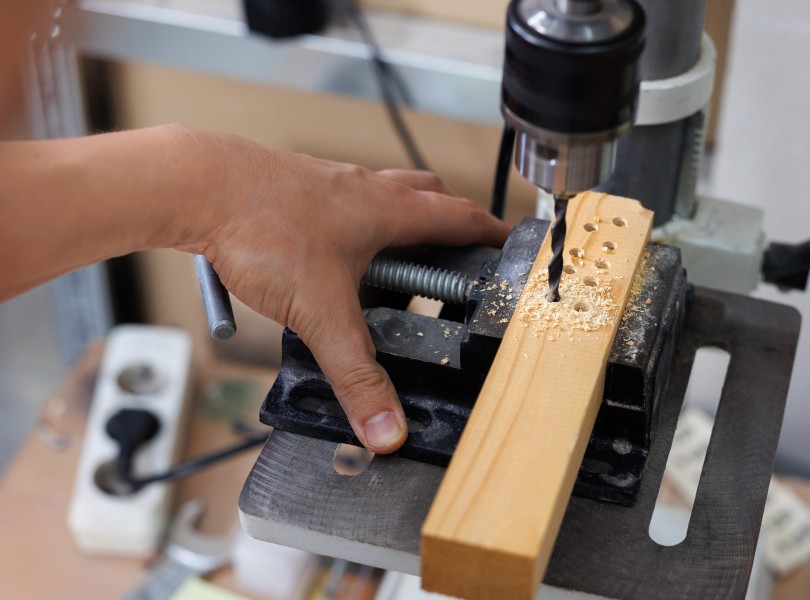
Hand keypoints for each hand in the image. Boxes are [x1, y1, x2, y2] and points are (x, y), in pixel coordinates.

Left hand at [175, 128, 509, 452]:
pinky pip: (333, 202)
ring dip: (395, 220)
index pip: (459, 218)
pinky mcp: (290, 188)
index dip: (490, 232)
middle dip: (448, 220)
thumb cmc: (262, 225)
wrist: (196, 186)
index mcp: (389, 211)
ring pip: (379, 194)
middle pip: (425, 194)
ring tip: (388, 262)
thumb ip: (356, 375)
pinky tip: (324, 258)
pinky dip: (345, 226)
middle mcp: (364, 189)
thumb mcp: (321, 314)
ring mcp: (326, 182)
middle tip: (455, 252)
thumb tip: (386, 427)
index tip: (509, 243)